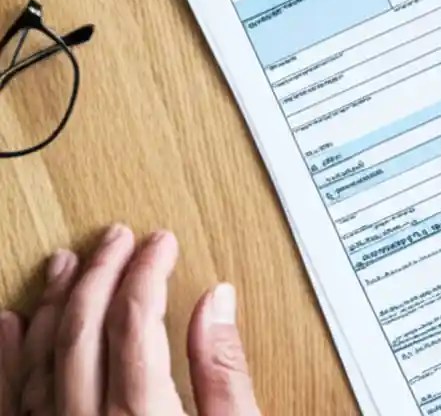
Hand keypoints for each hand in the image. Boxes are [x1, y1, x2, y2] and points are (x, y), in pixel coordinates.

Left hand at [0, 226, 260, 415]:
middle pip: (83, 328)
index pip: (135, 318)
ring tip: (68, 263)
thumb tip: (218, 301)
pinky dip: (9, 357)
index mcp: (140, 413)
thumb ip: (224, 370)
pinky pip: (12, 398)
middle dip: (102, 273)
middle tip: (118, 238)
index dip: (148, 271)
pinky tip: (12, 325)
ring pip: (42, 357)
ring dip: (55, 303)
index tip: (161, 243)